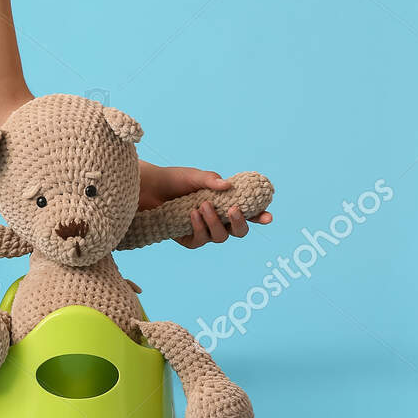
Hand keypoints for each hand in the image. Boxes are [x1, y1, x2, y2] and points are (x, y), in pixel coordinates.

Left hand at [138, 164, 271, 248]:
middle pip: (239, 231)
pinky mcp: (188, 239)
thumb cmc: (174, 180)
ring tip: (203, 206)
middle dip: (240, 223)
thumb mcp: (194, 176)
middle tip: (233, 209)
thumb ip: (211, 180)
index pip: (249, 213)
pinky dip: (198, 228)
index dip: (260, 216)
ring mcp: (204, 231)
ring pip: (220, 237)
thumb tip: (228, 186)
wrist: (149, 188)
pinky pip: (200, 240)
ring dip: (215, 223)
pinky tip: (191, 214)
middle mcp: (218, 219)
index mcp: (225, 204)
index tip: (268, 216)